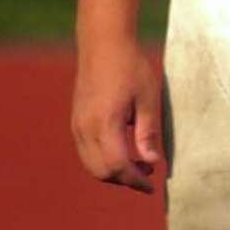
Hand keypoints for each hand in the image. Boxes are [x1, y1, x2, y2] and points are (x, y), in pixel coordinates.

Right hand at [71, 40, 162, 193]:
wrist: (104, 44)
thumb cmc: (131, 66)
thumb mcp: (148, 97)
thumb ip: (148, 132)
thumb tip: (152, 162)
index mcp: (105, 124)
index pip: (117, 167)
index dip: (135, 180)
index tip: (152, 185)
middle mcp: (85, 129)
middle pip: (102, 172)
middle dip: (125, 179)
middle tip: (148, 174)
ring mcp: (77, 126)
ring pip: (92, 165)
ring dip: (114, 171)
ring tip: (140, 163)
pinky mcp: (76, 121)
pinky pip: (87, 152)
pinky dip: (104, 159)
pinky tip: (124, 150)